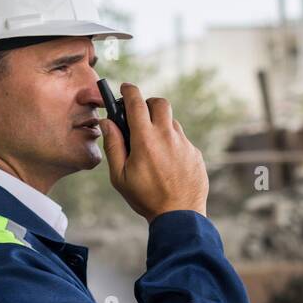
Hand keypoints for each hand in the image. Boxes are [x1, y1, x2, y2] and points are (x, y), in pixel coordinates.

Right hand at [101, 82, 209, 221]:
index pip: (136, 103)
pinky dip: (172, 142)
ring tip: (151, 146)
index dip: (128, 91)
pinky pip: (182, 139)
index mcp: (146, 140)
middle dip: (148, 103)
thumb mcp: (120, 176)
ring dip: (160, 125)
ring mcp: (184, 144)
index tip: (124, 87)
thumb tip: (107, 122)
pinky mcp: (195, 153)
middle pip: (160, 103)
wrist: (180, 215)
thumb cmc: (146, 198)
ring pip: (172, 121)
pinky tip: (166, 162)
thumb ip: (113, 145)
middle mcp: (168, 136)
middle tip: (139, 115)